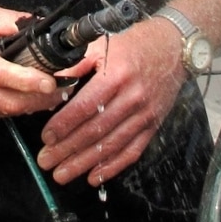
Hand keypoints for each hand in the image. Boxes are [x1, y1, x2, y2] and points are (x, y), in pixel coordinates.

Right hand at [0, 5, 60, 121]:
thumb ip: (11, 22)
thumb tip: (41, 28)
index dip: (27, 81)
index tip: (50, 81)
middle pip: (6, 100)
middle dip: (38, 99)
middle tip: (61, 91)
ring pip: (4, 111)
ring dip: (30, 105)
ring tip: (50, 94)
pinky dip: (15, 107)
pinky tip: (27, 97)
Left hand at [36, 18, 185, 185]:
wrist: (174, 47)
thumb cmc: (134, 44)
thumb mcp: (102, 44)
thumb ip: (76, 64)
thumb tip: (50, 83)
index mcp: (116, 75)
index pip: (86, 106)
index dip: (64, 125)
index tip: (46, 138)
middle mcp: (132, 97)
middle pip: (96, 130)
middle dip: (68, 150)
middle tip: (45, 162)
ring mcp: (145, 114)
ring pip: (111, 145)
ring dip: (84, 163)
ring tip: (62, 174)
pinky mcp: (153, 125)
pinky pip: (132, 150)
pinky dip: (113, 166)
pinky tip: (94, 177)